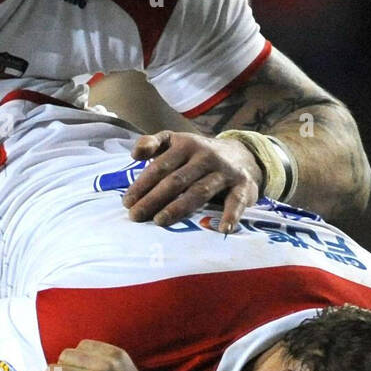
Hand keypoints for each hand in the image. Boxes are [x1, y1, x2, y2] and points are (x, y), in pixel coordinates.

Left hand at [123, 130, 262, 231]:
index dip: (142, 184)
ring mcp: (224, 171)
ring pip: (199, 191)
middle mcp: (205, 156)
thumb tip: (135, 153)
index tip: (127, 202)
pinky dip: (231, 215)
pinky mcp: (243, 186)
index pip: (160, 167)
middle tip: (135, 217)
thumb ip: (153, 144)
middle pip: (176, 180)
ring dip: (179, 207)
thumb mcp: (175, 142)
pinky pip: (236, 201)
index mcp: (185, 145)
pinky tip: (222, 229)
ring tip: (160, 221)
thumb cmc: (197, 154)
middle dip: (153, 199)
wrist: (243, 155)